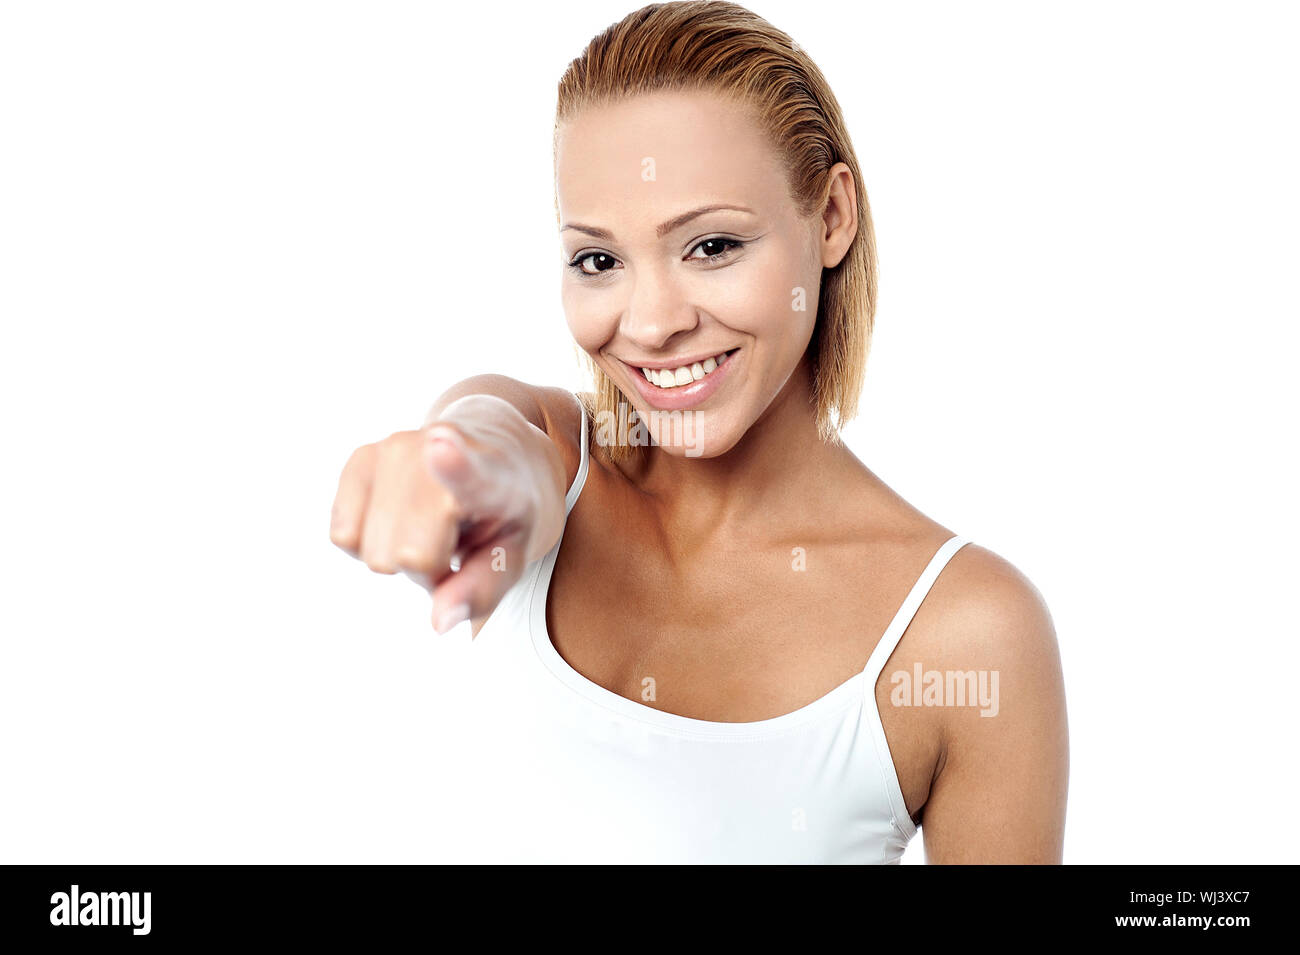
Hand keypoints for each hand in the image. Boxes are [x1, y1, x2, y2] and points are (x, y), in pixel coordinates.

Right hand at [329, 396, 565, 632]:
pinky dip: (369, 541)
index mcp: (492, 473)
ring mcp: (394, 449)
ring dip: (398, 554)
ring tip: (429, 526)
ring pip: (372, 551)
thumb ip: (483, 590)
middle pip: (408, 556)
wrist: (494, 449)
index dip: (453, 465)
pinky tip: (400, 517)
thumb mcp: (512, 555)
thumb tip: (440, 621)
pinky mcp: (360, 458)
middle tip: (452, 541)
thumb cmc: (502, 511)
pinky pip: (343, 536)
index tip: (441, 446)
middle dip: (427, 567)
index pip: (470, 472)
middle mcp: (438, 448)